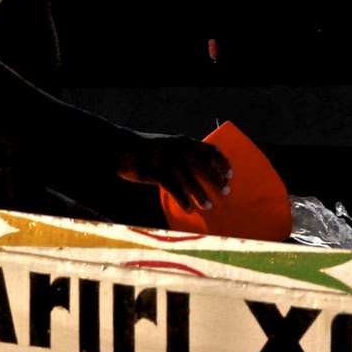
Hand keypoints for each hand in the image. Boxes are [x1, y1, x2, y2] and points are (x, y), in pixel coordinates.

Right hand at [113, 132, 233, 211]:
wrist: (121, 147)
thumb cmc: (148, 151)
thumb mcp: (168, 147)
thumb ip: (184, 157)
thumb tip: (201, 174)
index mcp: (184, 142)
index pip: (211, 150)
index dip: (222, 162)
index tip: (230, 175)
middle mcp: (178, 149)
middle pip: (203, 166)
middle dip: (216, 180)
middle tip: (226, 192)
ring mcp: (166, 160)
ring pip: (189, 180)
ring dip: (200, 194)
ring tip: (209, 206)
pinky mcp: (154, 172)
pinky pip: (172, 189)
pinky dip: (182, 200)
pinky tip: (188, 209)